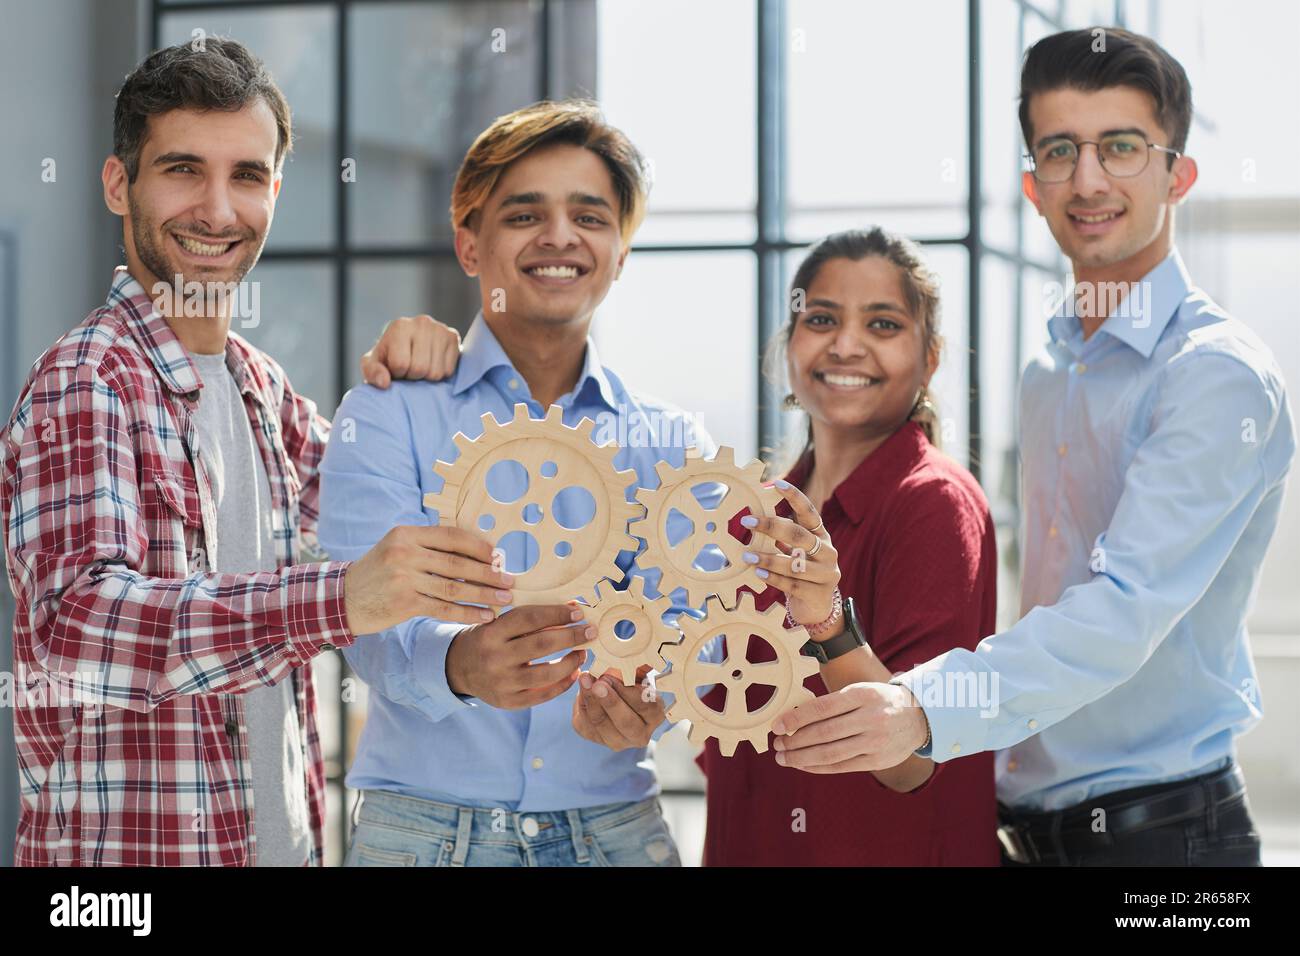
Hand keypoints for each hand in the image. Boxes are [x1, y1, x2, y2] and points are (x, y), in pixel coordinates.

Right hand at [344, 525, 512, 634]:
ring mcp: (403, 578)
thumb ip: (429, 546)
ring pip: (453, 587)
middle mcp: (405, 553)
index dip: (479, 546)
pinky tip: (485, 616)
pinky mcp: (404, 603)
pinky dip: (467, 613)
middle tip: (510, 580)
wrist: (342, 599)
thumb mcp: (397, 548)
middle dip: (488, 572)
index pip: (451, 536)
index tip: (500, 556)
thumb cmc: (378, 572)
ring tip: (504, 599)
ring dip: (483, 594)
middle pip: (457, 562)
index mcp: (406, 534)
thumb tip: (475, 550)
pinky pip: (443, 609)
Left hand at [360, 314, 460, 387]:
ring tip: (421, 366)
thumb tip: (384, 382)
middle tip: (409, 369)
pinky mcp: (453, 337)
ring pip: (436, 372)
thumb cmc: (388, 357)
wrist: (408, 345)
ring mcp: (441, 329)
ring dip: (426, 377)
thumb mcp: (372, 364)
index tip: (396, 368)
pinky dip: (440, 374)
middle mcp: (422, 323)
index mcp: (400, 326)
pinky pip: (448, 371)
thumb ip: (372, 373)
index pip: (401, 363)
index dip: (397, 373)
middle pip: (420, 368)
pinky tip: (433, 364)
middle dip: (413, 376)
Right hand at [447, 604, 595, 708]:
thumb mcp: (500, 622)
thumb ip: (532, 617)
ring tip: (583, 652)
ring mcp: (501, 683)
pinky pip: (543, 694)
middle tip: (590, 631)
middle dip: (572, 636)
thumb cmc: (488, 638)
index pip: (530, 618)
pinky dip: (563, 683)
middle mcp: (495, 658)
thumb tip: (572, 607)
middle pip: (542, 644)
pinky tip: (574, 672)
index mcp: (491, 632)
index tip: (578, 611)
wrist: (459, 668)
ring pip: (546, 673)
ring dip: (571, 661)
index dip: (557, 613)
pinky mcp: (508, 702)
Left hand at [572, 665, 664, 750]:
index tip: (614, 677)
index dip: (629, 692)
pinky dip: (581, 705)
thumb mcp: (639, 674)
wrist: (615, 697)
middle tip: (598, 684)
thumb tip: (636, 661)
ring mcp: (616, 740)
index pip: (646, 706)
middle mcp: (639, 734)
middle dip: (610, 702)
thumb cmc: (631, 683)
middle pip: (625, 722)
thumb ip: (638, 668)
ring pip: (601, 724)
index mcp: (655, 716)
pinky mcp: (595, 738)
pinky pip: (585, 725)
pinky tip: (582, 689)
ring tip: (585, 680)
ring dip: (591, 700)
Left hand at [740, 478, 839, 627]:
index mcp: (821, 537)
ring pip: (795, 563)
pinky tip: (758, 573)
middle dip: (772, 526)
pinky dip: (774, 578)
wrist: (818, 610)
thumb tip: (752, 520)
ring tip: (746, 556)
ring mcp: (826, 574)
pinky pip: (793, 584)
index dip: (795, 497)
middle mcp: (828, 552)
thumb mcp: (796, 554)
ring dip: (768, 558)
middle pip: (800, 535)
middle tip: (747, 521)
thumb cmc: (802, 575)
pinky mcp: (819, 594)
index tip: (777, 483)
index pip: (810, 513)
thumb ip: (782, 539)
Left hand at [769, 681, 928, 772]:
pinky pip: (841, 766)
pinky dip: (818, 767)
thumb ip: (834, 703)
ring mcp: (875, 741)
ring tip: (784, 758)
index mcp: (862, 695)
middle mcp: (870, 718)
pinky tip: (803, 765)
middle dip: (794, 741)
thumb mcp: (861, 691)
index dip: (795, 718)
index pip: (822, 708)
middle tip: (776, 745)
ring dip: (802, 757)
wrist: (919, 717)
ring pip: (830, 753)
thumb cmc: (879, 701)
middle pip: (823, 733)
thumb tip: (795, 718)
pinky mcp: (877, 761)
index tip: (777, 726)